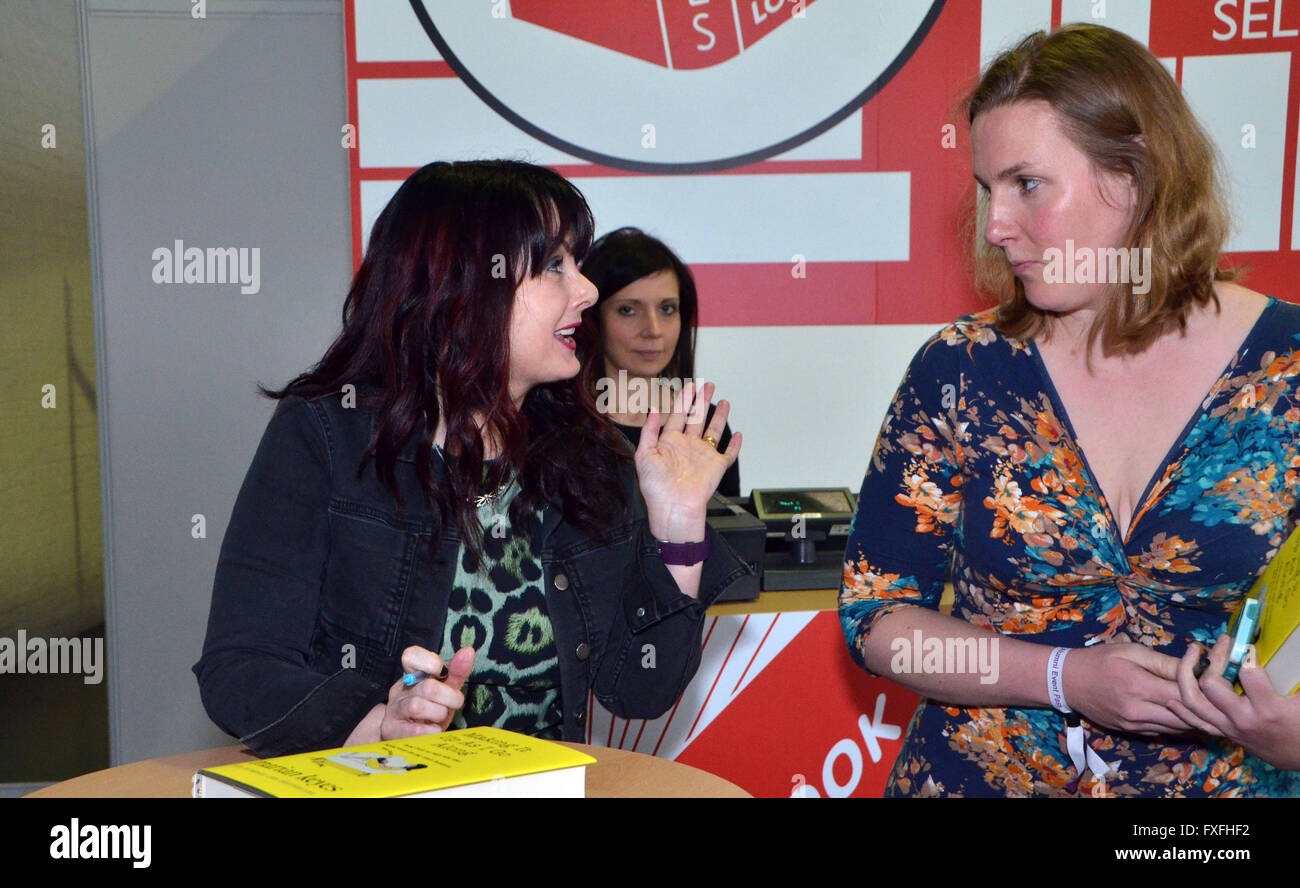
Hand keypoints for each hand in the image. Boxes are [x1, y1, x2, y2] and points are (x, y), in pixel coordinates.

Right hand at [379, 645, 474, 739]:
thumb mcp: (446, 689)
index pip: (411, 655)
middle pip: (426, 686)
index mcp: (412, 674)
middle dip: (449, 696)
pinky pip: (414, 731)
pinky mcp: (392, 730)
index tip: (443, 673)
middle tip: (455, 703)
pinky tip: (434, 730)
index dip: (430, 662)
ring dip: (438, 713)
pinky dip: (431, 731)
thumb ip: (456, 671)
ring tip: (441, 716)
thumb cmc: (431, 708)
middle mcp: (400, 689)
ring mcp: (394, 710)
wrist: (409, 736)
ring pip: (417, 706)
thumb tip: (468, 651)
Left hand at [635, 381, 740, 540]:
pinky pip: (729, 453)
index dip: (684, 399)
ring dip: (719, 416)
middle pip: (697, 418)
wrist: (673, 508)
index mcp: (670, 442)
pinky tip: (738, 434)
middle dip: (702, 401)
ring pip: (714, 430)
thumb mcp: (644, 454)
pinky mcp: (716, 466)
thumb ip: (649, 431)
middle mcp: (687, 446)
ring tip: (724, 402)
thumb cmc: (656, 487)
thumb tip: (652, 410)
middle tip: (707, 385)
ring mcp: (703, 455)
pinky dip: (735, 444)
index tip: (689, 386)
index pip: (678, 415)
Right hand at [1062, 642, 1197, 734]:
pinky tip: (1182, 712)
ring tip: (1202, 703)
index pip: (1184, 693)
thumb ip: (1162, 661)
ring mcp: (1134, 724)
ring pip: (1177, 728)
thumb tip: (1195, 665)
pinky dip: (1177, 723)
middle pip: (1186, 717)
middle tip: (1212, 694)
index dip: (1202, 686)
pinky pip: (1164, 731)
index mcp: (1138, 686)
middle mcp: (1137, 710)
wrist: (1068, 681)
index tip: (1210, 676)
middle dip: (1204, 706)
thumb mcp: (1129, 651)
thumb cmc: (1099, 660)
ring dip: (1193, 718)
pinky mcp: (1131, 731)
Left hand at [1168, 636, 1299, 769]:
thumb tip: (1280, 646)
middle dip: (1213, 658)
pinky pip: (1195, 721)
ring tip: (1193, 653)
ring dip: (1187, 674)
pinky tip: (1172, 696)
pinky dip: (1182, 709)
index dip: (1245, 653)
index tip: (1245, 642)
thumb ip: (1291, 674)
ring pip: (1194, 701)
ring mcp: (1228, 728)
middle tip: (1221, 641)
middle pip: (1211, 684)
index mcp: (1268, 709)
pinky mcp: (1223, 734)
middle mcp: (1242, 719)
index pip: (1247, 672)